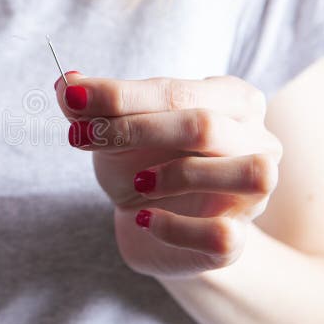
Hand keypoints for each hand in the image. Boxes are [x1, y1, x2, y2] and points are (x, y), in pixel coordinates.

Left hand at [55, 73, 281, 277]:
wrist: (155, 227)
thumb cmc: (144, 164)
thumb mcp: (116, 131)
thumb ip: (93, 106)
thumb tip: (65, 82)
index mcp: (232, 100)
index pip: (177, 91)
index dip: (119, 95)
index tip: (71, 99)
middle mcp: (258, 142)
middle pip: (205, 125)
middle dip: (134, 128)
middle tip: (81, 136)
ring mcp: (255, 196)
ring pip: (250, 173)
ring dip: (180, 174)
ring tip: (137, 182)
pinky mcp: (238, 240)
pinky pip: (223, 234)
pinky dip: (176, 227)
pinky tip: (145, 219)